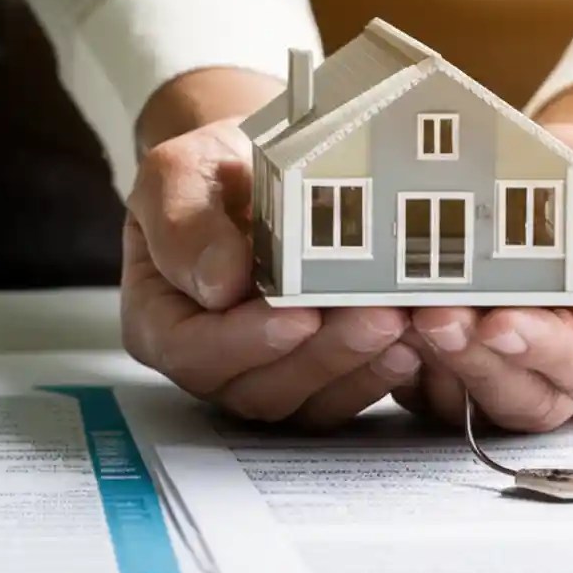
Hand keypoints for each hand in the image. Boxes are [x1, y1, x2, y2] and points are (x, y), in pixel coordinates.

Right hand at [121, 118, 422, 428]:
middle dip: (323, 354)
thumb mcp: (178, 176)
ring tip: (401, 322)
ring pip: (306, 399)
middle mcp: (209, 362)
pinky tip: (412, 345)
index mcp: (161, 320)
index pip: (193, 351)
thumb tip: (218, 283)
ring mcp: (262, 377)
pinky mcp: (311, 382)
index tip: (299, 313)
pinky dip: (378, 376)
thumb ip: (184, 226)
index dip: (248, 340)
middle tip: (377, 315)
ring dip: (358, 365)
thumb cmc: (211, 175)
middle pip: (258, 386)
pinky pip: (341, 398)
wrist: (256, 172)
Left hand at [394, 122, 572, 430]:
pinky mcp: (462, 373)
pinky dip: (404, 363)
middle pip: (530, 398)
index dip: (546, 349)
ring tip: (405, 314)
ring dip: (437, 364)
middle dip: (479, 361)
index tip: (503, 320)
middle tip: (439, 314)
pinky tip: (386, 322)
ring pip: (475, 404)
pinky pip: (429, 389)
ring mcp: (516, 376)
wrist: (558, 178)